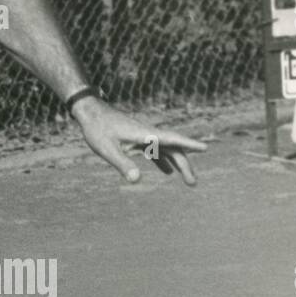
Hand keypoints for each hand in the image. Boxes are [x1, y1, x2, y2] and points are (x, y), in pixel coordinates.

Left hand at [72, 97, 206, 184]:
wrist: (90, 112)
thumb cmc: (97, 129)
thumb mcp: (107, 149)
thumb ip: (122, 163)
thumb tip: (136, 180)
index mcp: (145, 135)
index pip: (172, 140)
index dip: (189, 144)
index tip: (205, 147)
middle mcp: (149, 134)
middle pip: (173, 149)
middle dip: (185, 165)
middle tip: (194, 184)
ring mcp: (144, 136)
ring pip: (167, 150)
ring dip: (178, 164)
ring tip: (189, 181)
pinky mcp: (137, 139)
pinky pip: (156, 150)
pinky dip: (163, 160)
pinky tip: (167, 172)